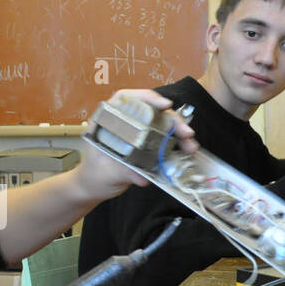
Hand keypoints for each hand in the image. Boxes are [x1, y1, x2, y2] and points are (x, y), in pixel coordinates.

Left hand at [76, 88, 197, 201]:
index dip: (147, 98)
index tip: (165, 105)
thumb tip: (141, 177)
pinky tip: (186, 151)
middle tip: (187, 133)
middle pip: (151, 112)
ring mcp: (137, 133)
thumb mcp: (105, 173)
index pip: (127, 99)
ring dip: (178, 133)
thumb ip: (122, 172)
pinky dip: (176, 145)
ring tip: (191, 146)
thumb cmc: (94, 175)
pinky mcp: (146, 145)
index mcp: (108, 121)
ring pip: (161, 125)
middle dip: (172, 120)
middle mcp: (124, 122)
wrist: (94, 187)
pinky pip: (164, 140)